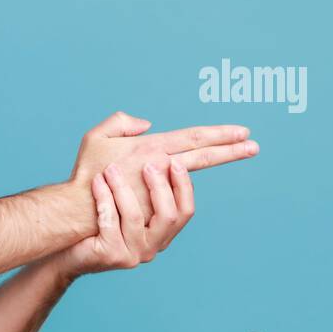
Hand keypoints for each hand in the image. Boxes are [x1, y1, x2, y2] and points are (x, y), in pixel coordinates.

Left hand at [56, 155, 193, 278]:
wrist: (67, 246)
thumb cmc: (95, 216)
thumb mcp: (120, 193)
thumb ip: (138, 166)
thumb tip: (146, 127)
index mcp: (162, 233)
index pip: (186, 211)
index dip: (184, 186)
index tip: (174, 161)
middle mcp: (152, 247)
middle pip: (169, 216)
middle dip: (159, 187)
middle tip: (147, 165)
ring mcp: (132, 254)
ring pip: (135, 217)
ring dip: (123, 189)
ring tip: (110, 169)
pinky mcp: (111, 255)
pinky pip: (110, 222)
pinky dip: (104, 198)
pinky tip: (96, 182)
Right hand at [69, 111, 256, 220]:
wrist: (78, 209)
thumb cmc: (85, 172)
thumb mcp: (96, 137)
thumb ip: (121, 122)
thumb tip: (148, 124)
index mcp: (149, 148)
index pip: (192, 138)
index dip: (218, 134)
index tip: (241, 131)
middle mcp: (159, 167)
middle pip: (203, 155)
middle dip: (231, 148)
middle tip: (254, 144)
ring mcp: (160, 190)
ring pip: (197, 174)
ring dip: (223, 161)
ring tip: (243, 152)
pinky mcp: (157, 207)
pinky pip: (180, 194)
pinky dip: (193, 183)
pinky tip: (207, 176)